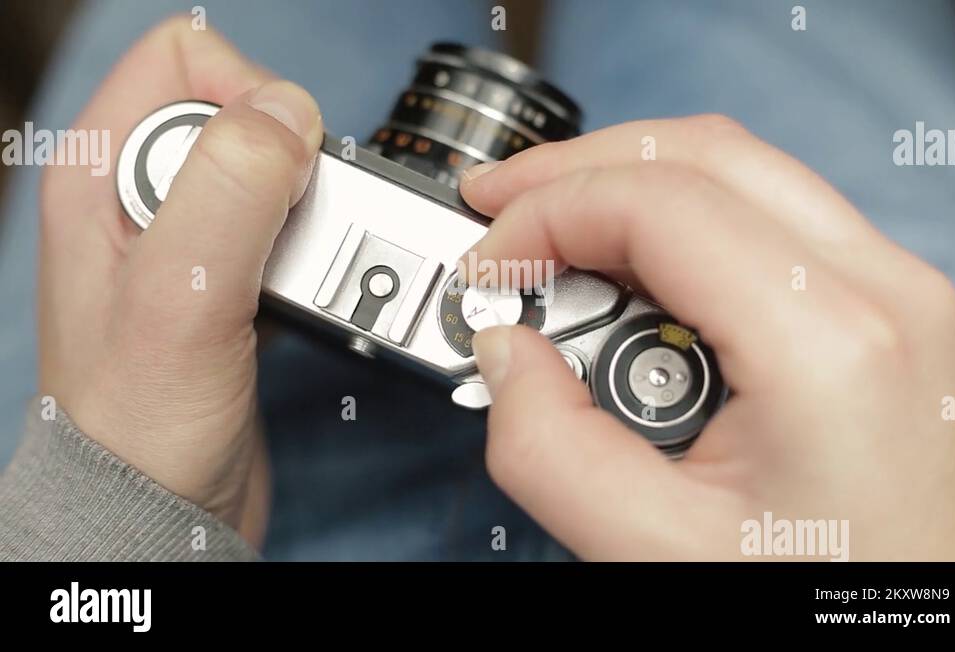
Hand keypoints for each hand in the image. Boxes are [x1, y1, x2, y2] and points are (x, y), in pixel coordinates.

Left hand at [39, 17, 321, 542]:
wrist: (161, 512)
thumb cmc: (140, 426)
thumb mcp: (181, 296)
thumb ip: (229, 188)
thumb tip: (287, 112)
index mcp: (104, 175)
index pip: (185, 61)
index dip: (250, 94)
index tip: (285, 165)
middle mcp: (145, 199)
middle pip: (243, 111)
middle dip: (295, 158)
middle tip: (301, 224)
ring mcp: (192, 242)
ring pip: (276, 173)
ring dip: (316, 211)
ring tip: (311, 269)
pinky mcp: (233, 283)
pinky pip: (292, 231)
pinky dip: (321, 248)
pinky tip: (316, 288)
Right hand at [459, 116, 954, 560]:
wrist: (934, 617)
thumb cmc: (831, 601)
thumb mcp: (659, 552)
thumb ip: (549, 451)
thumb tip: (505, 353)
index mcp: (828, 343)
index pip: (658, 202)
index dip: (545, 213)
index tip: (487, 266)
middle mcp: (881, 289)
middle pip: (701, 154)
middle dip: (576, 171)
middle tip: (498, 209)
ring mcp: (893, 289)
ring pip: (737, 172)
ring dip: (626, 192)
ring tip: (551, 250)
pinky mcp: (882, 306)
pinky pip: (766, 219)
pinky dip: (677, 229)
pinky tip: (626, 280)